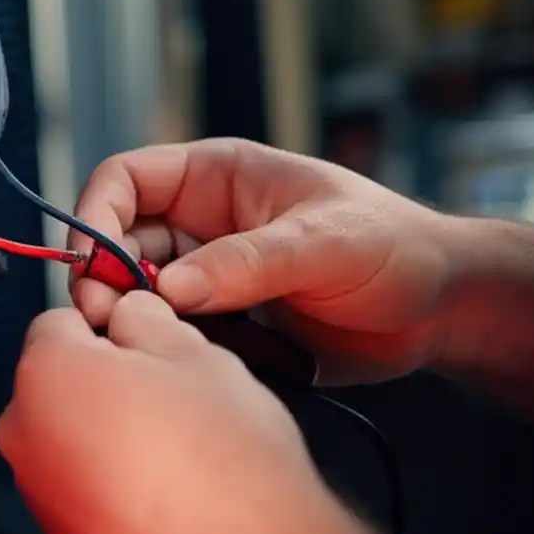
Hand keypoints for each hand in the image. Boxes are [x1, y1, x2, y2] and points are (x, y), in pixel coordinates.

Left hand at [0, 297, 379, 533]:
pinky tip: (162, 484)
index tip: (140, 336)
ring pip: (72, 431)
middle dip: (108, 378)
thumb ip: (147, 319)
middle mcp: (25, 431)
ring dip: (111, 429)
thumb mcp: (197, 357)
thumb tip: (133, 313)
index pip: (60, 319)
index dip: (108, 322)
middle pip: (61, 379)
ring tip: (174, 446)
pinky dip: (112, 475)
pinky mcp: (58, 526)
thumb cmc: (223, 473)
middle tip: (168, 393)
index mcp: (48, 373)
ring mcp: (37, 487)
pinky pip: (81, 479)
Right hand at [71, 138, 457, 384]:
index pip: (128, 178)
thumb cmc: (395, 248)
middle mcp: (204, 220)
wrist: (441, 310)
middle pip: (120, 237)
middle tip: (107, 317)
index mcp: (219, 176)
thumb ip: (246, 263)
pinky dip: (162, 340)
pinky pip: (171, 326)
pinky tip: (174, 357)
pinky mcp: (224, 317)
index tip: (92, 263)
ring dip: (129, 312)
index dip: (96, 213)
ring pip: (138, 286)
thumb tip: (169, 288)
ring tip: (139, 340)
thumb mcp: (323, 243)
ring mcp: (211, 270)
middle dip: (104, 275)